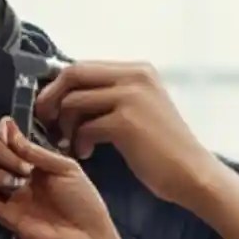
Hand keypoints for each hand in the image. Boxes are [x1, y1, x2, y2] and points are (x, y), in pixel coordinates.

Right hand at [0, 117, 115, 238]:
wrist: (87, 236)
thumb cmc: (83, 201)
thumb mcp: (65, 168)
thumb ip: (35, 152)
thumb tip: (8, 129)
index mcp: (35, 162)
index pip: (8, 141)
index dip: (3, 133)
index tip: (6, 129)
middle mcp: (18, 175)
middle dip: (2, 152)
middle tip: (25, 167)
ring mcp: (9, 194)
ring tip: (19, 182)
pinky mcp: (2, 214)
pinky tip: (8, 187)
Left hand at [34, 61, 220, 207]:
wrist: (192, 172)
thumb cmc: (164, 148)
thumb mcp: (142, 108)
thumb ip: (112, 95)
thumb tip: (72, 93)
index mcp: (138, 70)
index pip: (83, 65)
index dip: (59, 84)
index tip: (49, 104)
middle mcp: (135, 76)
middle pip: (73, 74)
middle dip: (51, 97)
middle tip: (46, 119)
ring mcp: (131, 97)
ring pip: (74, 100)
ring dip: (66, 124)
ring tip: (72, 141)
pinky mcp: (126, 122)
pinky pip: (85, 126)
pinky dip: (79, 141)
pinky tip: (86, 153)